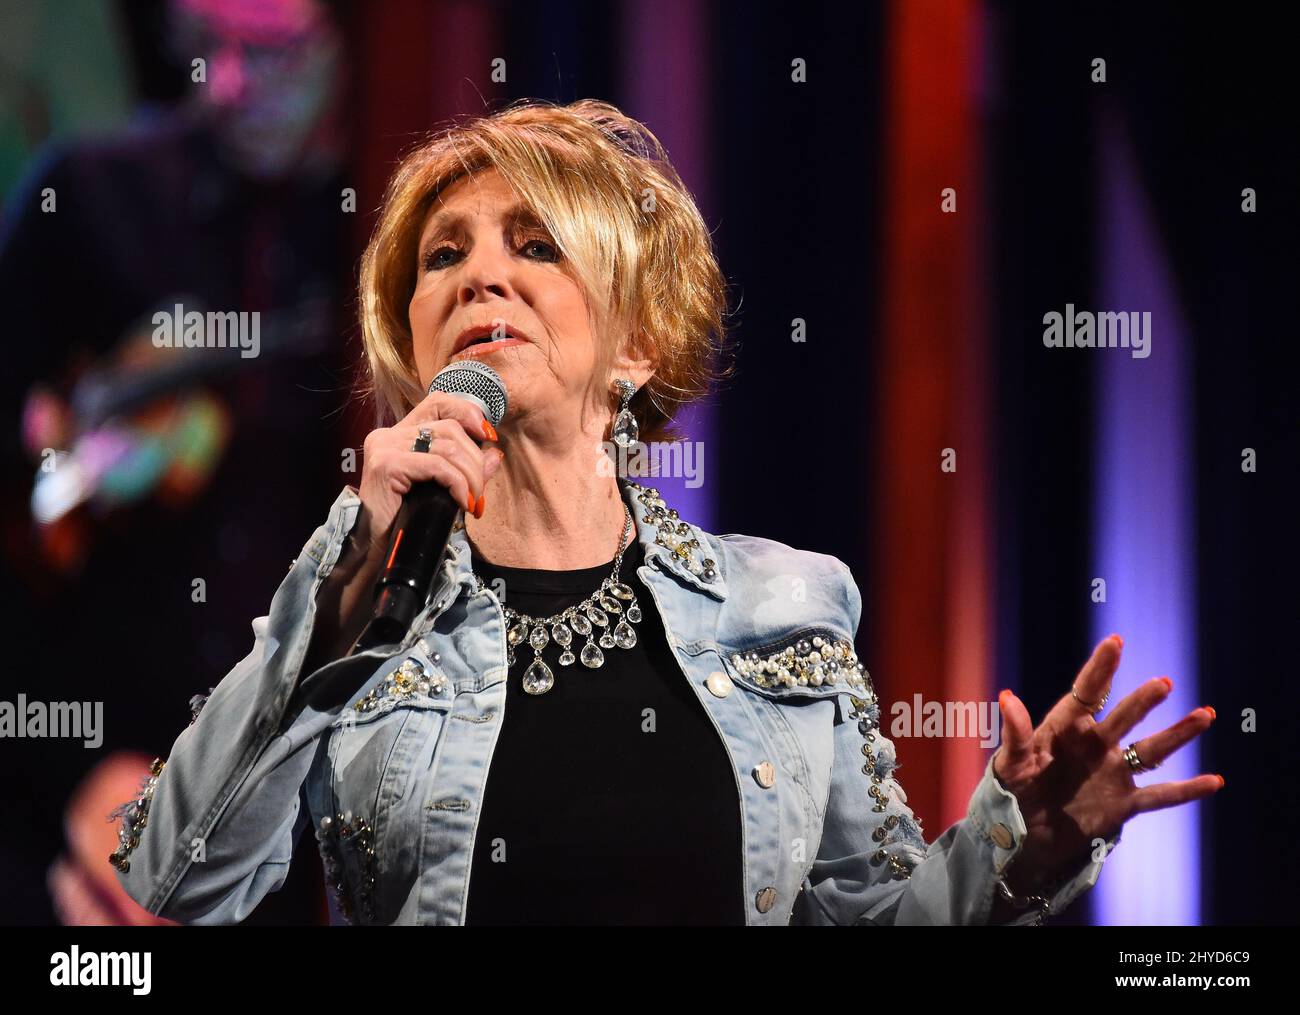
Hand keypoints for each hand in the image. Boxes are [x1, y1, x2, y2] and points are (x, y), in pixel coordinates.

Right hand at [354, 390, 504, 556]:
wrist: (374, 548)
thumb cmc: (405, 520)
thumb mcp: (441, 488)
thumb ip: (466, 468)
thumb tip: (495, 453)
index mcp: (400, 433)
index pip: (438, 402)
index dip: (468, 412)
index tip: (489, 436)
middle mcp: (390, 434)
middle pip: (450, 428)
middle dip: (475, 461)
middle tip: (479, 492)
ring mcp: (386, 447)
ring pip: (448, 447)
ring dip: (471, 477)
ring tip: (474, 501)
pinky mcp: (386, 464)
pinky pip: (437, 466)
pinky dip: (458, 484)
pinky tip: (463, 503)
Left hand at [991, 635, 1221, 890]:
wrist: (1023, 833)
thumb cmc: (1012, 790)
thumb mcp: (1010, 762)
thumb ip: (1015, 733)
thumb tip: (1007, 696)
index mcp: (1065, 729)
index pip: (1087, 693)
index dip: (1100, 668)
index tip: (1115, 641)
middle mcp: (1095, 745)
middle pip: (1124, 717)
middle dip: (1143, 701)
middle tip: (1163, 683)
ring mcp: (1112, 773)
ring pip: (1151, 750)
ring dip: (1178, 734)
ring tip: (1205, 714)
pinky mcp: (1123, 804)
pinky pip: (1160, 796)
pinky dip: (1186, 790)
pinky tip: (1214, 781)